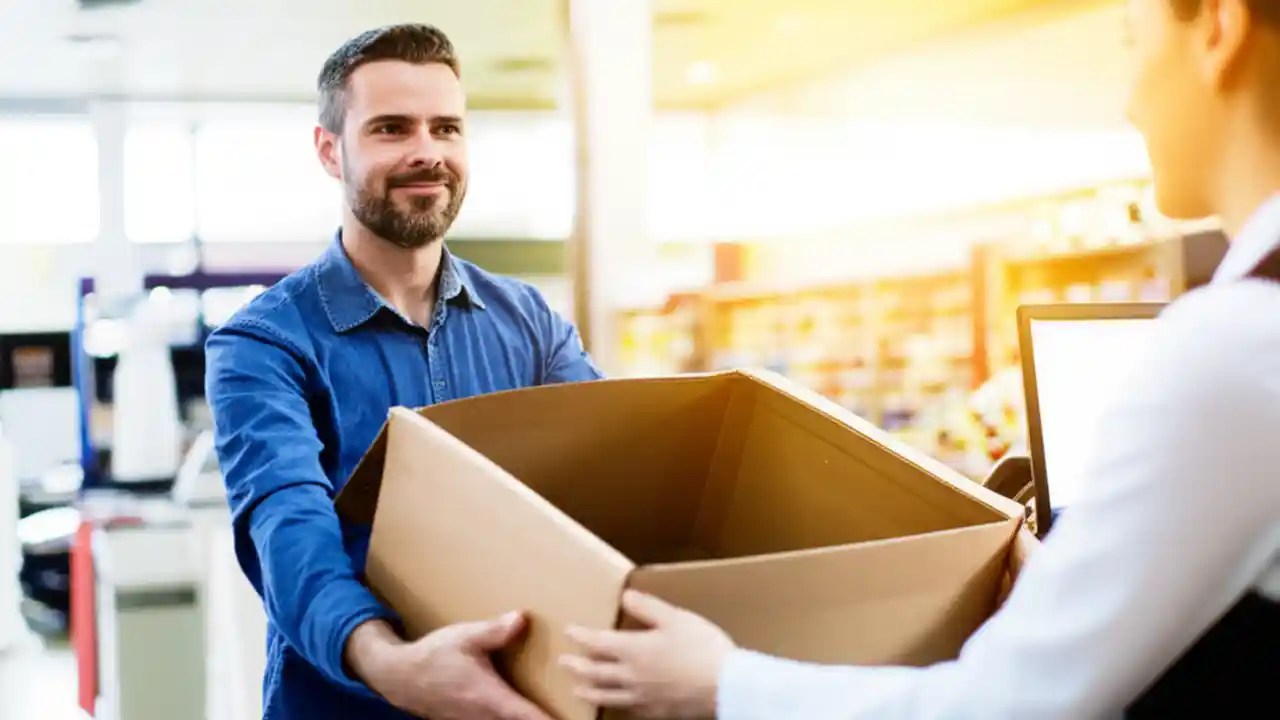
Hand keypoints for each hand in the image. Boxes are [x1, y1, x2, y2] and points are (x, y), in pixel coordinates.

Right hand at [345, 613, 552, 719]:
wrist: (400, 676)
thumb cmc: (433, 656)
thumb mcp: (465, 637)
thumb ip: (494, 631)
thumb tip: (521, 619)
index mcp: (490, 697)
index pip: (528, 716)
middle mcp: (486, 715)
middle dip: (545, 719)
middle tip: (572, 713)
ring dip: (528, 717)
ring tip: (552, 712)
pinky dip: (513, 716)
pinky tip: (524, 709)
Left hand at [560, 590, 734, 718]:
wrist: (726, 686)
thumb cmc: (702, 648)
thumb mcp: (676, 618)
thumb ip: (648, 607)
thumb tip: (624, 596)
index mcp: (634, 649)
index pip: (598, 642)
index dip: (581, 636)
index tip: (569, 631)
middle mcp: (631, 676)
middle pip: (595, 672)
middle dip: (577, 666)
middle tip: (564, 661)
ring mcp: (642, 698)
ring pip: (606, 695)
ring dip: (588, 690)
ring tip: (577, 688)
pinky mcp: (656, 712)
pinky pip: (627, 709)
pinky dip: (613, 705)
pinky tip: (614, 704)